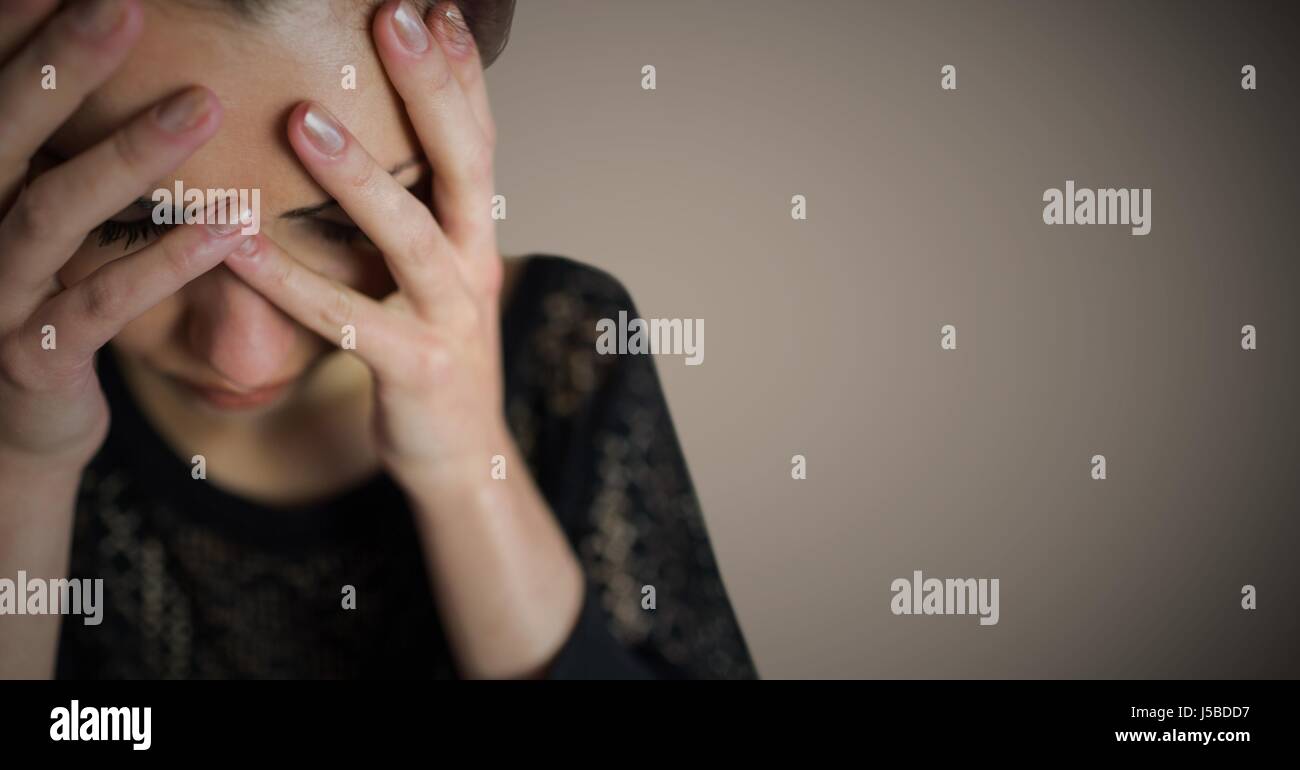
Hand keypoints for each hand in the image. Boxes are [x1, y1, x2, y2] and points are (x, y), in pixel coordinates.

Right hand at [0, 0, 249, 470]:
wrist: (16, 424)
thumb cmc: (40, 300)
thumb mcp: (40, 217)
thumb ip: (60, 149)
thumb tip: (90, 58)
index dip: (17, 36)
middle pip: (6, 134)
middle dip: (62, 66)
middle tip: (125, 4)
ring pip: (53, 213)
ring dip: (128, 157)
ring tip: (203, 106)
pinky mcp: (35, 354)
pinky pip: (101, 304)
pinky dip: (163, 263)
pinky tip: (227, 229)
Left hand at [223, 0, 506, 492]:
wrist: (465, 461)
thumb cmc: (434, 358)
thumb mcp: (438, 278)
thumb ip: (417, 215)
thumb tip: (372, 147)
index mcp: (476, 238)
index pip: (479, 141)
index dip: (462, 75)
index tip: (437, 10)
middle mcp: (475, 268)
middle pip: (466, 168)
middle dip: (432, 91)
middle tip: (395, 18)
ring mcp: (452, 322)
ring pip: (410, 240)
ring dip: (360, 177)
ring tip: (305, 117)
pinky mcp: (415, 372)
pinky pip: (348, 321)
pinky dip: (289, 282)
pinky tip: (237, 244)